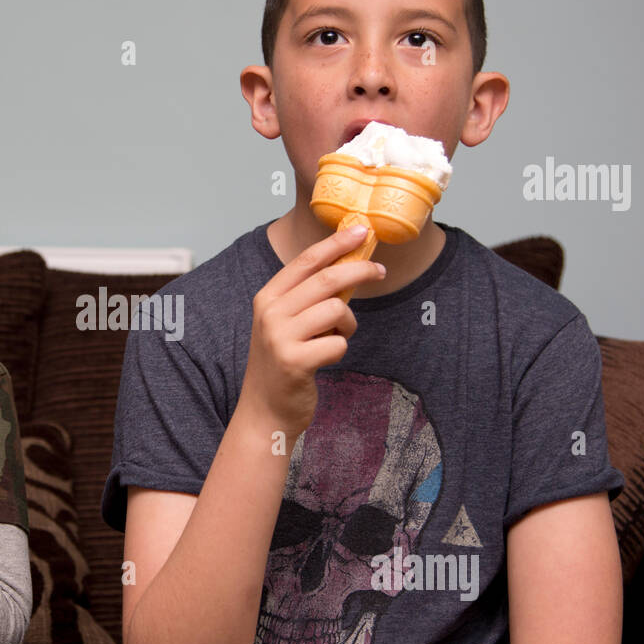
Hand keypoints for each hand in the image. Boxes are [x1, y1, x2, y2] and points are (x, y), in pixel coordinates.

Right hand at [240, 225, 384, 433]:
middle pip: (327, 279)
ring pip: (337, 310)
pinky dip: (340, 349)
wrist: (264, 413)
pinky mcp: (295, 362)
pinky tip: (325, 358)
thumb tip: (348, 265)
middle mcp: (270, 313)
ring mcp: (280, 337)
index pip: (306, 260)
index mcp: (267, 298)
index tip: (362, 231)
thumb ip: (307, 297)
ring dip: (348, 324)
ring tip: (337, 336)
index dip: (336, 243)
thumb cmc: (281, 364)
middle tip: (379, 271)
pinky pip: (339, 343)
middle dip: (360, 270)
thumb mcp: (284, 324)